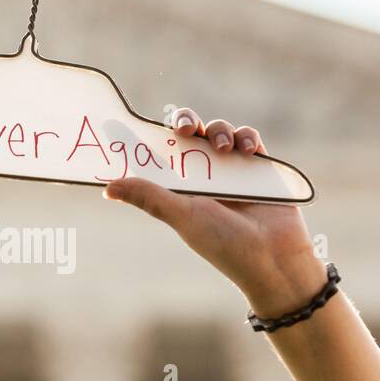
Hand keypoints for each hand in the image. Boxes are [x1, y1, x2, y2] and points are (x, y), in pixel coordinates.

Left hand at [102, 107, 325, 316]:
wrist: (272, 258)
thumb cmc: (224, 243)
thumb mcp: (183, 217)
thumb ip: (150, 197)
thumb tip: (107, 189)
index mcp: (181, 187)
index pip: (162, 154)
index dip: (153, 138)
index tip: (141, 125)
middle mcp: (205, 176)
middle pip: (190, 135)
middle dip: (186, 122)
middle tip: (185, 128)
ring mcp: (232, 170)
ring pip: (219, 132)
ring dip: (219, 130)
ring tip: (224, 148)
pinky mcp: (258, 168)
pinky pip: (250, 140)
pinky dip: (246, 137)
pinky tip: (246, 150)